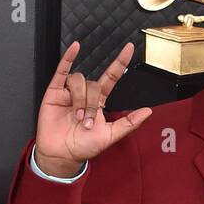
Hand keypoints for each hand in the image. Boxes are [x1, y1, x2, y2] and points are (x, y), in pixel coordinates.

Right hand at [35, 39, 152, 166]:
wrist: (61, 154)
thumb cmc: (83, 147)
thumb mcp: (110, 136)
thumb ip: (129, 123)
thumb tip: (148, 111)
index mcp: (99, 102)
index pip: (112, 77)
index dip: (120, 62)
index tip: (129, 48)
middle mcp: (86, 94)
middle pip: (93, 84)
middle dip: (90, 104)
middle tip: (85, 122)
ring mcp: (70, 91)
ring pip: (79, 80)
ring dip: (79, 99)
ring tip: (76, 117)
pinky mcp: (55, 91)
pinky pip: (62, 70)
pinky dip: (68, 58)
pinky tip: (75, 49)